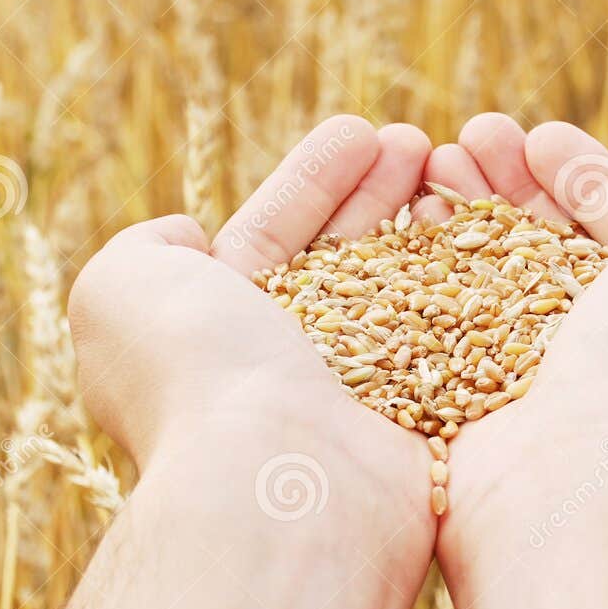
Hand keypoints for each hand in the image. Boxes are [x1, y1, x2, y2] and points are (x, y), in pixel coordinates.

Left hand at [0, 117, 440, 608]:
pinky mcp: (422, 423)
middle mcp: (286, 372)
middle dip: (378, 194)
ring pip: (402, 292)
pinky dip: (470, 280)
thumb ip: (144, 250)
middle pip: (343, 259)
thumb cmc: (197, 371)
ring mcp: (359, 401)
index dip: (312, 182)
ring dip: (428, 223)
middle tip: (418, 142)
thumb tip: (188, 240)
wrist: (277, 477)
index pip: (269, 240)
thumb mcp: (119, 288)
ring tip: (459, 164)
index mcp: (215, 338)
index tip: (359, 131)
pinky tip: (488, 226)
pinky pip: (452, 338)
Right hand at [423, 116, 607, 608]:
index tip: (540, 137)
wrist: (580, 481)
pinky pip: (445, 318)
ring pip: (495, 275)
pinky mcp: (472, 408)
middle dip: (514, 182)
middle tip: (472, 133)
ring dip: (466, 209)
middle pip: (555, 245)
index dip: (587, 175)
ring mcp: (537, 387)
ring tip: (432, 159)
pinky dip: (427, 263)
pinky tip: (409, 214)